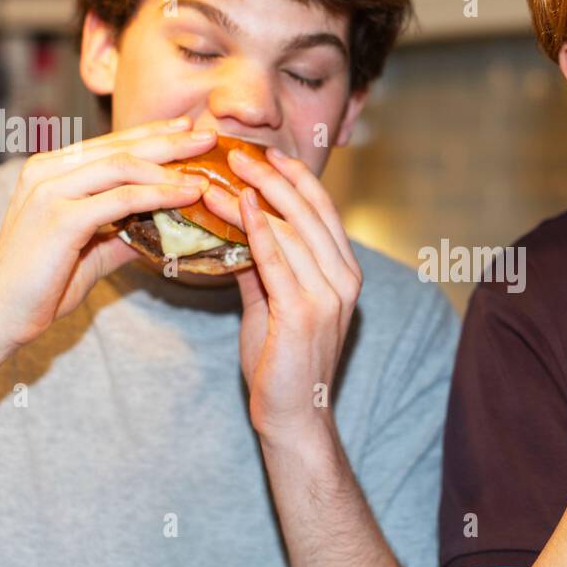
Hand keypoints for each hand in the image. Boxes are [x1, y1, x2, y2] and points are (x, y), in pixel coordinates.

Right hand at [0, 118, 216, 349]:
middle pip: (120, 147)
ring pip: (122, 166)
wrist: (2, 314)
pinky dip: (159, 195)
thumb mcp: (91, 249)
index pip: (109, 144)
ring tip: (205, 168)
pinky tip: (187, 195)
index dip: (150, 134)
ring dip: (170, 166)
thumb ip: (123, 232)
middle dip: (169, 140)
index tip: (185, 129)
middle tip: (208, 134)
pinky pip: (121, 199)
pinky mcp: (59, 218)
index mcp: (49, 171)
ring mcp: (49, 192)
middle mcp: (46, 172)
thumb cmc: (43, 284)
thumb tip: (164, 227)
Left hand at [200, 146, 360, 440]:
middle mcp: (344, 280)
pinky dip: (255, 228)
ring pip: (292, 230)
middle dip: (273, 176)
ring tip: (221, 174)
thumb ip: (263, 268)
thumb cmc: (282, 364)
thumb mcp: (273, 305)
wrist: (294, 415)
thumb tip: (236, 231)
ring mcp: (329, 296)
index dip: (296, 178)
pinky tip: (234, 206)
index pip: (323, 211)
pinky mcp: (303, 313)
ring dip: (254, 196)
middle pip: (310, 212)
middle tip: (237, 151)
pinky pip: (276, 259)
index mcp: (345, 274)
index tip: (267, 154)